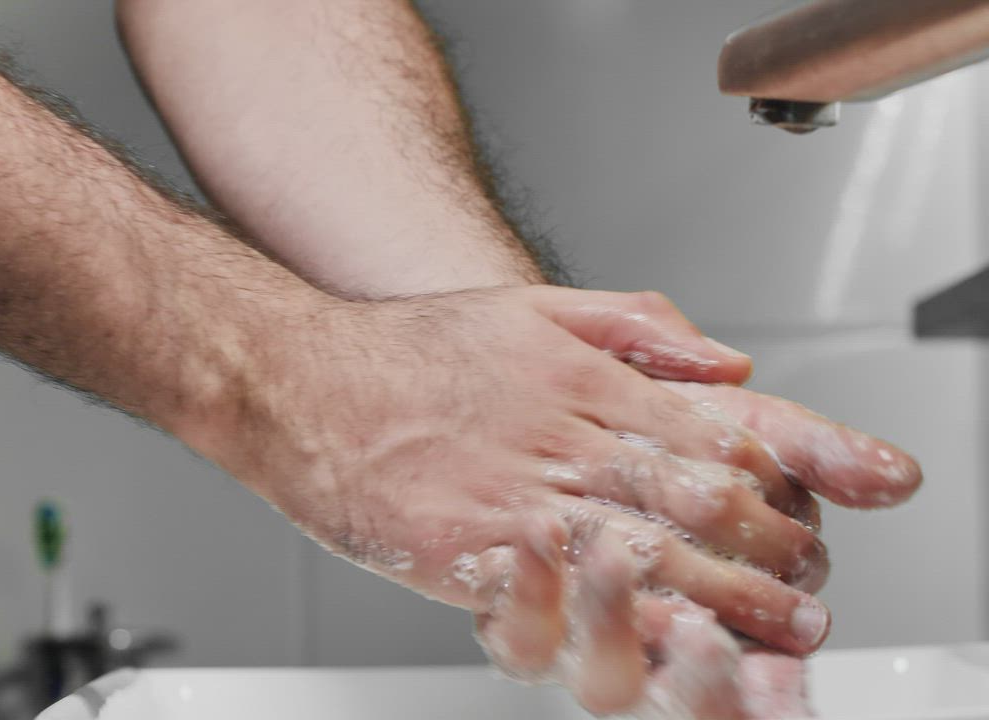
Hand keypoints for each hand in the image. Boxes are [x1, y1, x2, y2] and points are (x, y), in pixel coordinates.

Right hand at [206, 285, 917, 714]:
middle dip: (775, 545)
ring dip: (727, 592)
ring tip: (778, 628)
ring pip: (650, 547)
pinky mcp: (468, 546)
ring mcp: (517, 490)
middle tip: (816, 583)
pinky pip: (564, 591)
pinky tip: (669, 636)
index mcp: (586, 376)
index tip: (854, 486)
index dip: (800, 458)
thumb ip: (634, 326)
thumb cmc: (408, 352)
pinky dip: (627, 616)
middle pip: (700, 493)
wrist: (299, 380)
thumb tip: (727, 357)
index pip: (718, 419)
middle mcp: (563, 431)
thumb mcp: (529, 307)